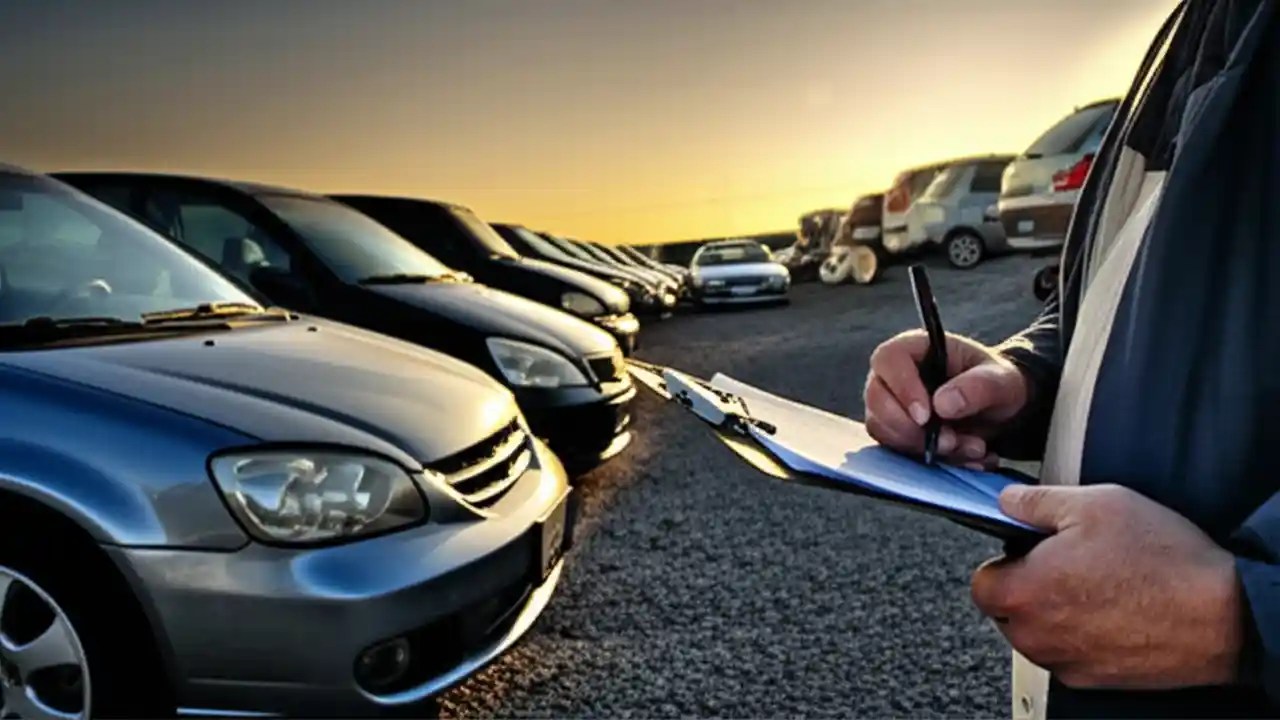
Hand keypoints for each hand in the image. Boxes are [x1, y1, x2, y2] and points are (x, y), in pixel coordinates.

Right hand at [864, 330, 1028, 466]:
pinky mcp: (895, 433)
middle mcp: (893, 376)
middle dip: (912, 430)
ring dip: (922, 448)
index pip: (888, 359)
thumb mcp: (1001, 380)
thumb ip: (978, 386)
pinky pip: (897, 451)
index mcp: (914, 349)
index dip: (902, 387)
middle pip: (877, 401)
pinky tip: (962, 459)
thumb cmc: (996, 383)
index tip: (926, 416)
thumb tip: (942, 405)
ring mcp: (890, 406)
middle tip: (950, 441)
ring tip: (967, 448)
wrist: (1000, 411)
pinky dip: (928, 461)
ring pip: (884, 430)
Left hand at [971, 483, 1243, 688]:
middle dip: (1026, 587)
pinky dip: (1081, 635)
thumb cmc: (1161, 559)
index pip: (981, 583)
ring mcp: (1065, 661)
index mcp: (1025, 591)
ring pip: (1036, 635)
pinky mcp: (1093, 679)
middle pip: (1006, 612)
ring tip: (1096, 585)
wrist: (1222, 615)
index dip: (1003, 562)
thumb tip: (1005, 500)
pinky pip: (1068, 654)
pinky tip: (1113, 611)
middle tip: (1065, 563)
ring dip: (1053, 612)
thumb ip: (1035, 501)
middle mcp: (1037, 635)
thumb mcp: (1094, 504)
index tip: (1026, 550)